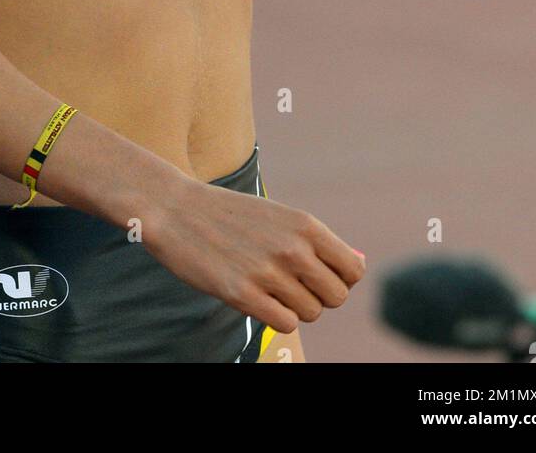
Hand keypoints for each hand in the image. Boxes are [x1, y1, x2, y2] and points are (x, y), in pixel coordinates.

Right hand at [141, 175, 364, 330]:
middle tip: (293, 285)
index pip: (353, 270)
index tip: (320, 276)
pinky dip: (277, 317)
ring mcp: (268, 272)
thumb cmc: (232, 215)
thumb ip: (317, 242)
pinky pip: (286, 324)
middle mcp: (292, 248)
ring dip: (294, 306)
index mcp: (305, 224)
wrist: (177, 210)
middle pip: (336, 297)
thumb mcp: (279, 216)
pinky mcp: (243, 295)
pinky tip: (259, 299)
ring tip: (269, 286)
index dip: (340, 279)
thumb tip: (358, 264)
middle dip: (319, 296)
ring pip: (311, 313)